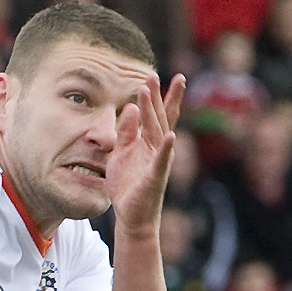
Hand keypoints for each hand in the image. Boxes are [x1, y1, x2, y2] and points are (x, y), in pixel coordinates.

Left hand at [107, 73, 185, 240]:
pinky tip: (171, 136)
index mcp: (148, 142)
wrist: (131, 215)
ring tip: (151, 91)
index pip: (154, 115)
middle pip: (160, 117)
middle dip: (159, 96)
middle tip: (159, 75)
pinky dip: (165, 148)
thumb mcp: (121, 153)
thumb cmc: (127, 184)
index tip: (152, 76)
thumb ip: (125, 132)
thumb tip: (129, 108)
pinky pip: (161, 161)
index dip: (155, 96)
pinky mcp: (155, 177)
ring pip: (157, 131)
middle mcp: (156, 148)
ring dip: (154, 110)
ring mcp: (158, 161)